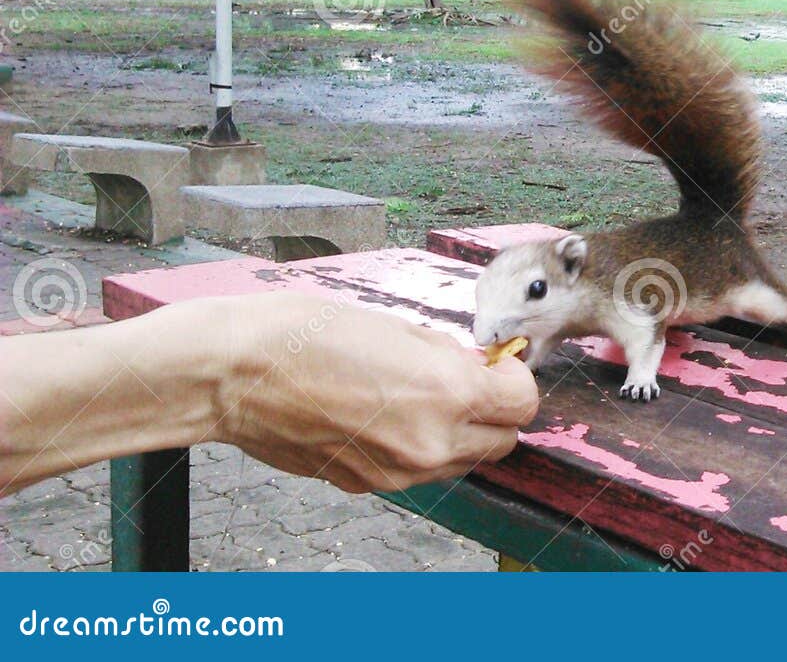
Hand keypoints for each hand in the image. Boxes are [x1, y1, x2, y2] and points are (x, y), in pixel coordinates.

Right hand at [210, 293, 539, 492]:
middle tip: (468, 383)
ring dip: (459, 433)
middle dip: (494, 412)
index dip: (513, 379)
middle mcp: (430, 442)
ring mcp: (397, 471)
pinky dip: (418, 448)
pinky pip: (417, 471)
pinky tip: (385, 416)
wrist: (236, 374)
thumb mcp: (398, 328)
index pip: (523, 403)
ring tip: (419, 397)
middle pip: (502, 441)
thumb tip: (475, 369)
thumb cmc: (306, 336)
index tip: (497, 366)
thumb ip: (448, 357)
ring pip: (462, 462)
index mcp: (446, 394)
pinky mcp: (367, 485)